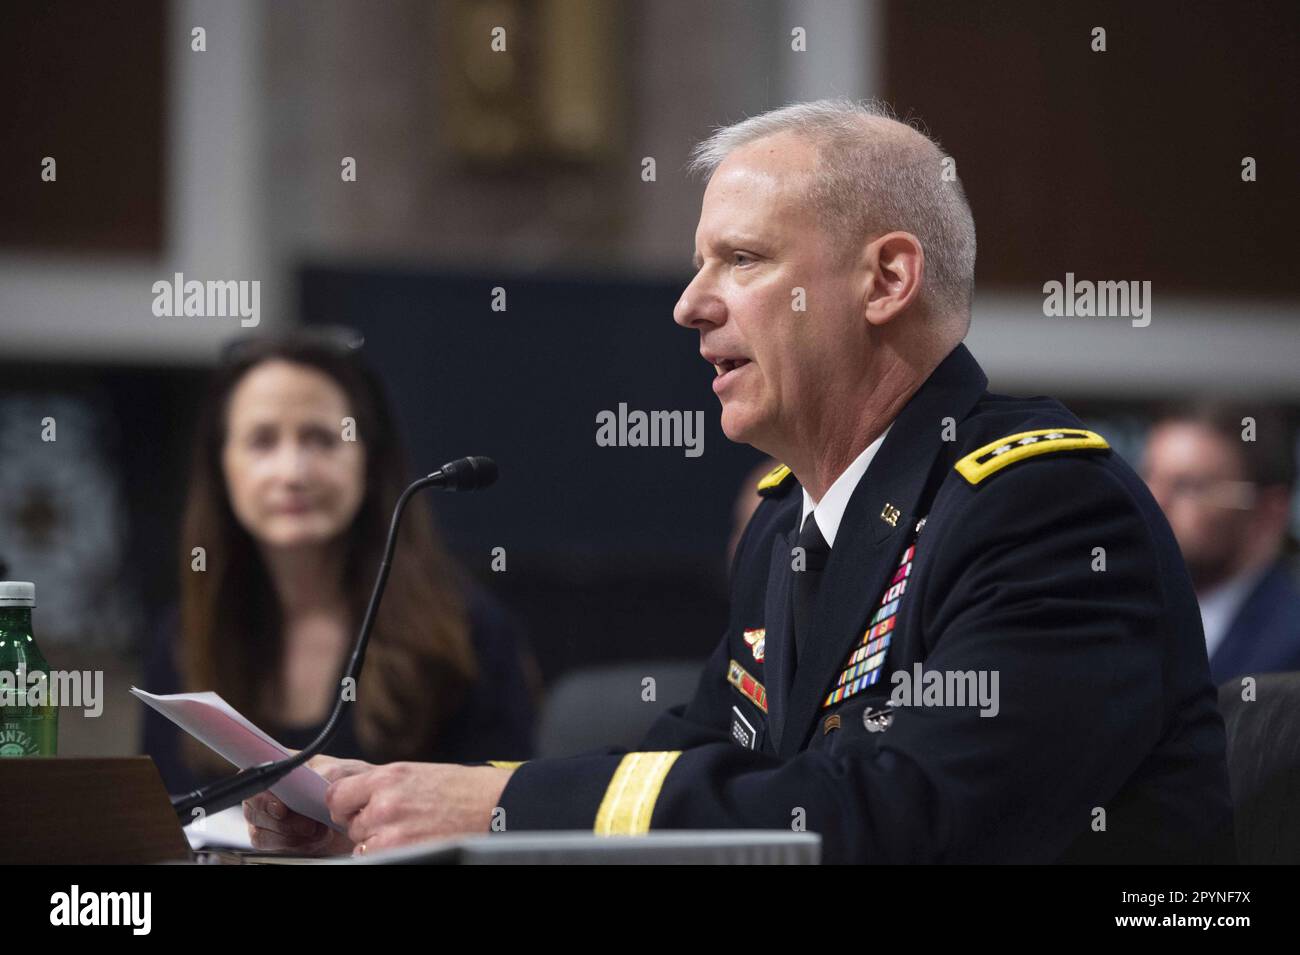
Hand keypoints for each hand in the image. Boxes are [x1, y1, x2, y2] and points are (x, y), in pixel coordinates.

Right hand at [243, 755, 371, 854]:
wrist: (368, 812)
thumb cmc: (355, 786)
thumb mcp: (348, 774)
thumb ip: (328, 773)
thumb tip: (312, 777)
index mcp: (287, 767)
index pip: (257, 772)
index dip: (261, 790)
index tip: (281, 807)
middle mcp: (274, 790)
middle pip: (253, 806)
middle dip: (282, 820)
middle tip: (309, 824)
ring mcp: (273, 816)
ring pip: (260, 830)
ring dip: (290, 835)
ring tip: (319, 830)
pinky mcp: (279, 838)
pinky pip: (272, 847)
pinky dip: (295, 845)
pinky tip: (315, 840)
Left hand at [326, 762, 514, 855]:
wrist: (494, 805)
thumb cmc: (462, 789)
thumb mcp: (416, 773)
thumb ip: (382, 785)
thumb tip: (355, 798)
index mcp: (387, 777)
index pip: (336, 795)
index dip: (344, 803)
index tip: (352, 807)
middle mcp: (384, 803)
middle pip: (350, 822)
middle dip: (367, 823)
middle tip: (397, 819)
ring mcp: (391, 833)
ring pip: (362, 844)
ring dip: (378, 841)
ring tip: (409, 831)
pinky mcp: (400, 854)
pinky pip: (376, 858)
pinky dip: (390, 855)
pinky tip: (412, 843)